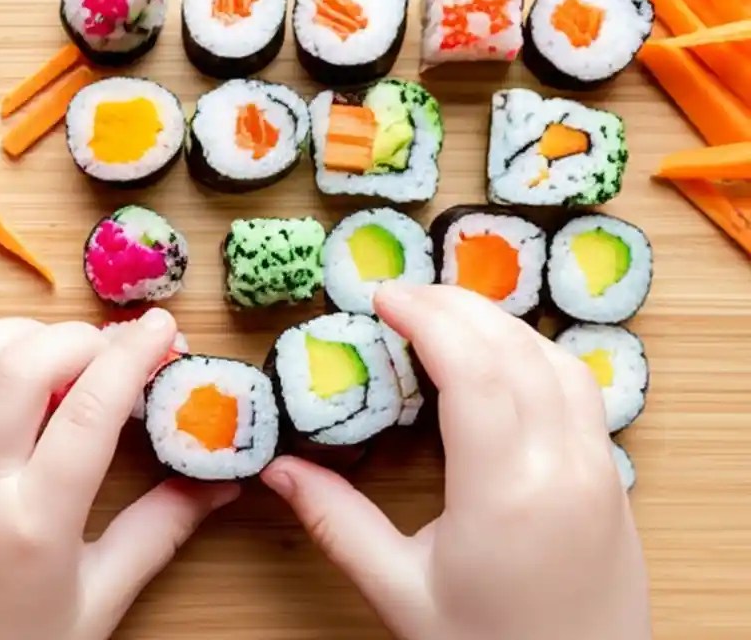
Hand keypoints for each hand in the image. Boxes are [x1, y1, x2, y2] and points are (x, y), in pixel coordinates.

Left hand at [0, 310, 238, 639]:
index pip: (91, 409)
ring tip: (38, 349)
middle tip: (103, 347)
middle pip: (19, 368)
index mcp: (38, 521)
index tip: (161, 327)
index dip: (132, 355)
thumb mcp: (99, 600)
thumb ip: (158, 533)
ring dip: (2, 338)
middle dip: (73, 337)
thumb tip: (220, 485)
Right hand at [262, 284, 650, 639]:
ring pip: (559, 360)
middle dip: (458, 306)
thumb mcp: (400, 593)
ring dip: (502, 325)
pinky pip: (581, 391)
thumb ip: (336, 523)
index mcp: (507, 491)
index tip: (382, 296)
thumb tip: (276, 471)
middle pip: (517, 349)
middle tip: (403, 295)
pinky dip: (536, 356)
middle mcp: (566, 467)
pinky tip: (502, 363)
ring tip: (446, 316)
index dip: (427, 316)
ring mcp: (599, 471)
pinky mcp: (613, 483)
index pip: (474, 368)